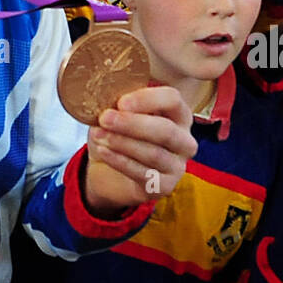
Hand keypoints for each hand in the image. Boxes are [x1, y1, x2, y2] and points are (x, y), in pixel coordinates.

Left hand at [84, 85, 196, 210]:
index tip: (120, 102)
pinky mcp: (164, 186)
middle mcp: (184, 140)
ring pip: (153, 153)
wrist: (110, 173)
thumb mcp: (118, 116)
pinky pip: (143, 173)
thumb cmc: (118, 137)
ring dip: (122, 143)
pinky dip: (120, 161)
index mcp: (178, 115)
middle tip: (105, 118)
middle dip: (132, 123)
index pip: (172, 100)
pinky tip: (103, 151)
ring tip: (99, 135)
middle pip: (166, 129)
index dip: (147, 100)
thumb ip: (118, 106)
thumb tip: (104, 95)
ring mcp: (177, 166)